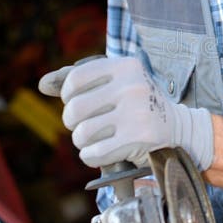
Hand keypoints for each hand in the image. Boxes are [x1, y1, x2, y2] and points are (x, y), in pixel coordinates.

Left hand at [38, 56, 213, 170]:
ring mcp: (136, 112)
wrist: (179, 128)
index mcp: (125, 66)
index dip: (67, 95)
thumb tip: (43, 84)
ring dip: (82, 141)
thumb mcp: (117, 82)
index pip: (75, 79)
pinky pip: (95, 152)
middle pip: (75, 109)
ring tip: (93, 140)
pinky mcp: (139, 137)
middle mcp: (131, 85)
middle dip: (73, 122)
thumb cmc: (139, 104)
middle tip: (84, 126)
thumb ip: (80, 81)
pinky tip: (98, 153)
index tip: (76, 102)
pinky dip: (90, 156)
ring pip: (82, 133)